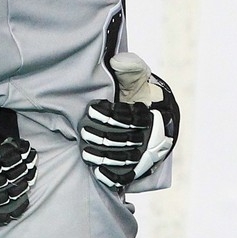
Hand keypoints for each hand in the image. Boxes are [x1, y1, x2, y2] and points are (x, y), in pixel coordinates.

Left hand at [81, 52, 177, 187]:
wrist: (152, 107)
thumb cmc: (137, 89)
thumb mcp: (135, 74)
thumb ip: (129, 67)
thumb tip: (118, 62)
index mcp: (147, 113)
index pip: (128, 118)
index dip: (108, 115)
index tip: (92, 108)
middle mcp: (149, 134)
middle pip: (124, 140)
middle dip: (102, 137)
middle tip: (84, 132)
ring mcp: (145, 150)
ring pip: (125, 157)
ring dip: (103, 156)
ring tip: (86, 151)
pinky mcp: (139, 163)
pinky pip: (128, 174)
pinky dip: (113, 176)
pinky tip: (98, 172)